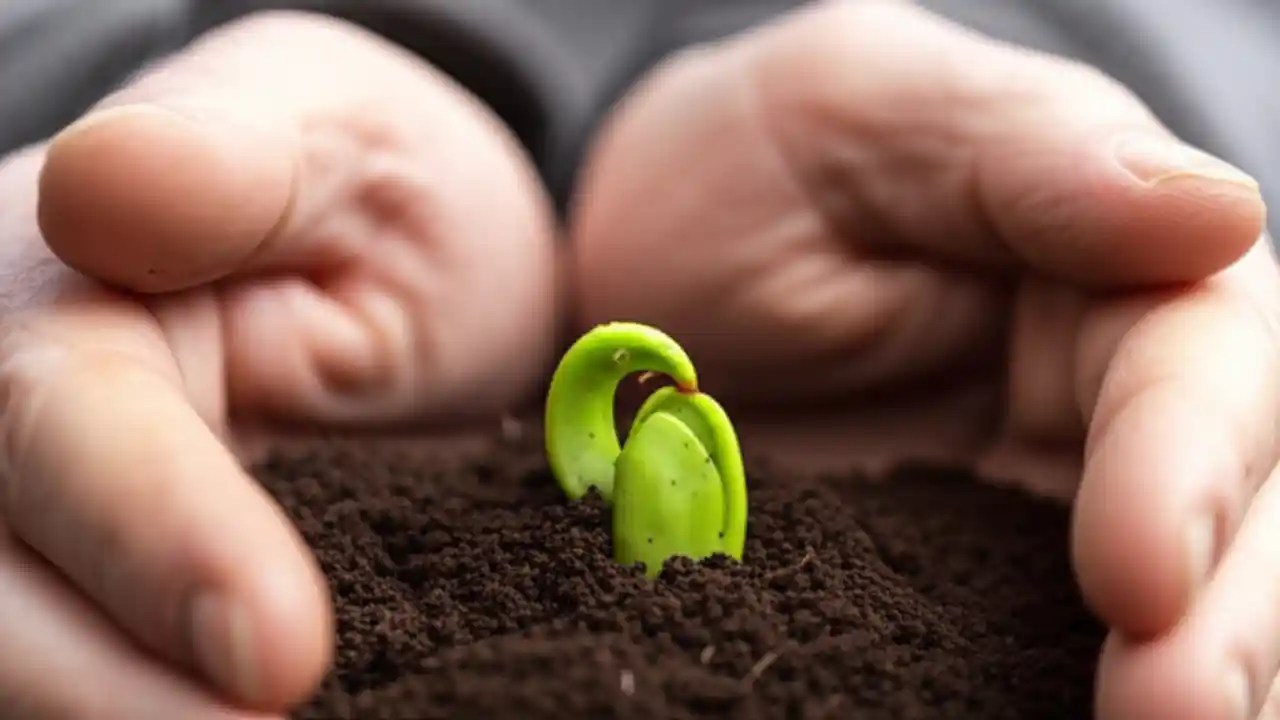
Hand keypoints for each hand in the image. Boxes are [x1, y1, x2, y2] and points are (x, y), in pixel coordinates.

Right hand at [0, 12, 556, 717]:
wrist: (390, 256)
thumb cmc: (368, 191)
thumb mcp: (334, 142)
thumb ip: (226, 171)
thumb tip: (104, 188)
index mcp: (51, 284)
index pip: (60, 423)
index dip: (158, 541)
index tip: (281, 655)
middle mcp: (5, 409)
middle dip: (119, 696)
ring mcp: (32, 510)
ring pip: (14, 651)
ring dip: (120, 719)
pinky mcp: (84, 582)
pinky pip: (71, 661)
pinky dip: (135, 709)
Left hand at [570, 2, 1275, 717]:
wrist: (627, 270)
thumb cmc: (747, 162)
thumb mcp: (859, 110)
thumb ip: (1026, 154)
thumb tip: (1217, 212)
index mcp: (1109, 264)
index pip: (1202, 363)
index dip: (1196, 468)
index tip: (1142, 572)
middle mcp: (1102, 396)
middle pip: (1230, 505)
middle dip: (1224, 616)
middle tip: (1175, 714)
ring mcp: (1032, 502)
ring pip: (1177, 595)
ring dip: (1187, 677)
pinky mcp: (958, 580)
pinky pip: (1039, 644)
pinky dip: (1068, 694)